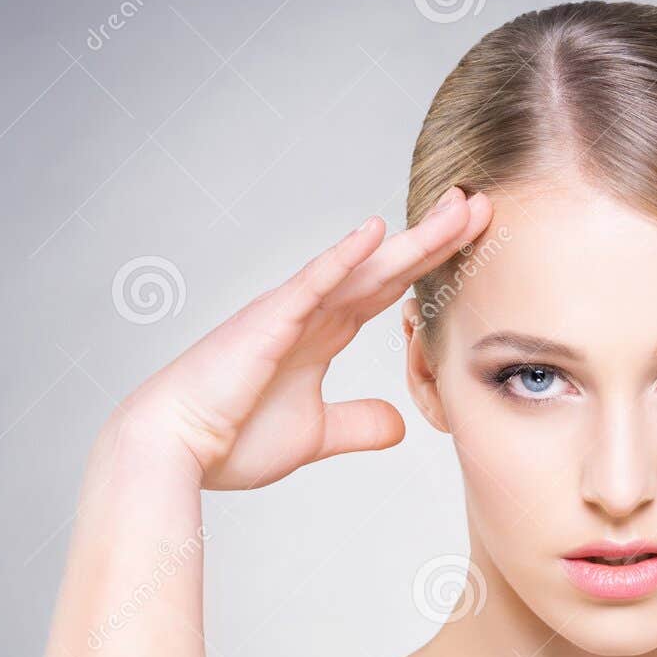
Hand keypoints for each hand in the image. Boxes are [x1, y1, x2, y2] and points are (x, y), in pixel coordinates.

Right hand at [116, 186, 491, 488]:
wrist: (175, 451)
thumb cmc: (230, 438)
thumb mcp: (315, 435)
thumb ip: (357, 424)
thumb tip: (400, 427)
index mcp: (321, 334)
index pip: (388, 290)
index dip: (430, 266)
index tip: (472, 241)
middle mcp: (311, 312)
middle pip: (386, 267)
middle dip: (435, 238)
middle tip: (481, 204)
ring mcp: (290, 312)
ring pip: (363, 266)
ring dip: (411, 238)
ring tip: (456, 207)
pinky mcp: (268, 322)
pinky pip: (312, 283)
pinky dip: (343, 257)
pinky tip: (376, 232)